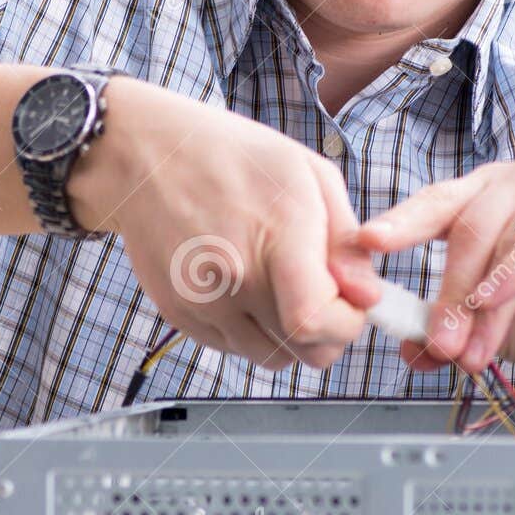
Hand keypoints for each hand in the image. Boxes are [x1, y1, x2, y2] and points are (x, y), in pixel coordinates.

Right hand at [72, 78, 381, 369]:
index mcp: (276, 234)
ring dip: (290, 336)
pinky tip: (247, 287)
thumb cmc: (232, 156)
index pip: (316, 323)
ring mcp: (202, 300)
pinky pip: (234, 348)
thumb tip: (368, 296)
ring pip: (270, 358)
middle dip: (328, 334)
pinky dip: (252, 331)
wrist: (146, 156)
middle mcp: (234, 276)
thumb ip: (346, 241)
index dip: (347, 324)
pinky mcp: (179, 314)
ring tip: (282, 288)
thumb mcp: (309, 175)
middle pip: (302, 352)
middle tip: (324, 296)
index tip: (352, 303)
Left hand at [353, 148, 514, 373]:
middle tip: (435, 343)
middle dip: (444, 292)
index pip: (436, 203)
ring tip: (470, 349)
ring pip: (500, 239)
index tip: (362, 247)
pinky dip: (513, 273)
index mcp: (494, 193)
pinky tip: (494, 300)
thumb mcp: (497, 327)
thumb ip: (450, 327)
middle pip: (464, 226)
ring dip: (478, 302)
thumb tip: (403, 346)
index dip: (398, 224)